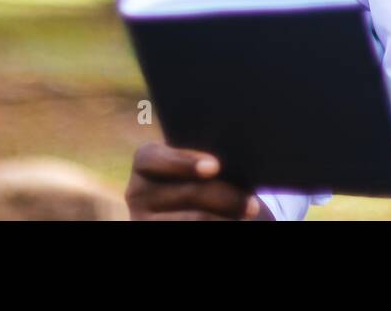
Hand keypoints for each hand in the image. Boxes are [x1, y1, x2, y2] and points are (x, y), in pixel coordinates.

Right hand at [125, 142, 272, 219]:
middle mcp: (137, 192)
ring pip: (193, 219)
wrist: (190, 204)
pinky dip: (218, 223)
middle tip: (253, 205)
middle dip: (225, 197)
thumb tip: (230, 162)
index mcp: (146, 163)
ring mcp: (143, 218)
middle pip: (187, 193)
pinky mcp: (153, 233)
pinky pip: (188, 229)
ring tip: (249, 213)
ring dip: (225, 217)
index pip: (154, 158)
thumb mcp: (197, 162)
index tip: (215, 166)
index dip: (185, 162)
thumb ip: (206, 156)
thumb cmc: (202, 174)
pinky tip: (234, 223)